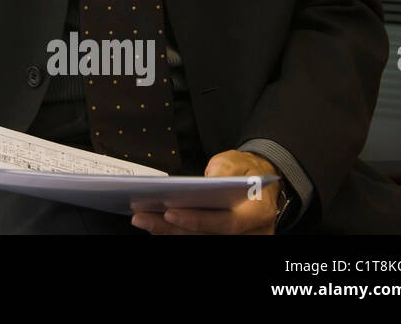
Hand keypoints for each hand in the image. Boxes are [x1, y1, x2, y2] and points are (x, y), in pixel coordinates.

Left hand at [130, 150, 282, 234]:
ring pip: (199, 240)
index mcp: (258, 212)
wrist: (255, 182)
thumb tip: (207, 182)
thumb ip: (223, 171)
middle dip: (173, 228)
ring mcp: (237, 239)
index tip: (169, 212)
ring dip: (168, 231)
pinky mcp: (221, 238)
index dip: (197, 220)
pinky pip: (197, 238)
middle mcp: (251, 233)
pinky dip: (175, 231)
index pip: (227, 223)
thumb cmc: (245, 172)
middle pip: (208, 236)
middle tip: (143, 217)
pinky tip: (154, 222)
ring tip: (143, 218)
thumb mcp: (236, 162)